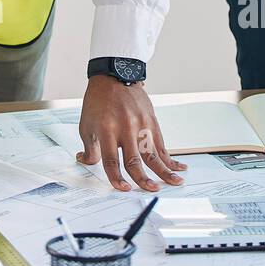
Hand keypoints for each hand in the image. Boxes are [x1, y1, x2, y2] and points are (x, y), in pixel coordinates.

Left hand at [76, 76, 186, 192]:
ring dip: (165, 170)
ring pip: (153, 152)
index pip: (111, 159)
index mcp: (106, 129)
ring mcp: (140, 124)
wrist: (114, 75)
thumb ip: (89, 147)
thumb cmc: (98, 101)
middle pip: (134, 159)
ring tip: (175, 182)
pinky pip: (161, 143)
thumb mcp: (86, 124)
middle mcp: (124, 127)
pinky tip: (178, 167)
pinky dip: (170, 157)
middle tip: (151, 190)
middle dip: (143, 178)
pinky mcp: (151, 120)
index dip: (116, 177)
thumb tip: (86, 162)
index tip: (122, 188)